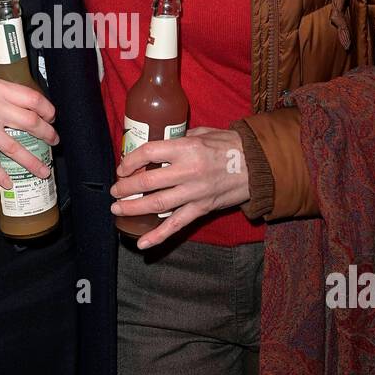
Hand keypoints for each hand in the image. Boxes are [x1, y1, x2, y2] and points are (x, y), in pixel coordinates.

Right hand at [0, 78, 57, 187]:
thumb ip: (2, 93)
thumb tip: (28, 106)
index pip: (31, 98)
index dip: (47, 110)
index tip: (52, 118)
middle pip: (29, 122)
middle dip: (47, 134)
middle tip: (53, 142)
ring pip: (14, 146)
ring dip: (32, 161)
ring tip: (43, 170)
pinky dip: (0, 174)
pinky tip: (9, 182)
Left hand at [109, 126, 249, 249]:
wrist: (259, 165)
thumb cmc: (231, 145)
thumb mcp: (204, 132)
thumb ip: (180, 139)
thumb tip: (159, 146)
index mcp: (187, 147)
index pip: (149, 153)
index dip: (130, 161)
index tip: (122, 167)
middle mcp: (188, 171)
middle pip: (148, 182)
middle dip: (126, 188)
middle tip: (115, 191)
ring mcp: (195, 192)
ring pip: (157, 204)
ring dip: (133, 208)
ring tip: (117, 209)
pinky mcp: (202, 208)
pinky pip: (177, 225)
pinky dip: (158, 236)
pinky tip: (142, 243)